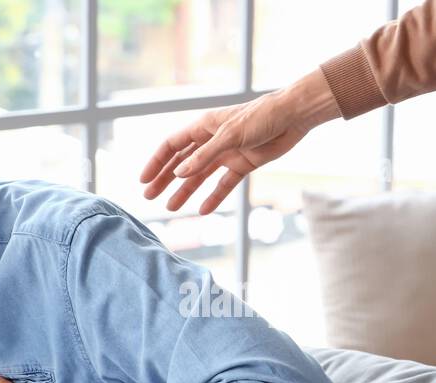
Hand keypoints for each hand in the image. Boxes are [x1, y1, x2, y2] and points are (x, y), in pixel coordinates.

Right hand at [139, 70, 339, 214]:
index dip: (156, 162)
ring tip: (171, 208)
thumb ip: (203, 156)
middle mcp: (212, 141)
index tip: (143, 180)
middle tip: (150, 197)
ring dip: (185, 191)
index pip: (172, 146)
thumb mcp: (229, 136)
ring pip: (200, 176)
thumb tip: (179, 173)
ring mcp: (227, 154)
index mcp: (203, 127)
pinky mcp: (243, 164)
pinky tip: (204, 210)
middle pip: (182, 163)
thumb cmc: (262, 116)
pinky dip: (215, 196)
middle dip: (165, 180)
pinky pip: (224, 184)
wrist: (295, 116)